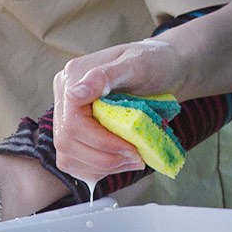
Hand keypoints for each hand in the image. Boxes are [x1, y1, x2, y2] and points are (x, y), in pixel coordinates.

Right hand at [51, 38, 191, 186]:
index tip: (132, 150)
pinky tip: (120, 162)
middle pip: (66, 142)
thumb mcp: (136, 64)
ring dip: (101, 167)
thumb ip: (105, 77)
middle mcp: (65, 97)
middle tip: (136, 159)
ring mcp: (68, 116)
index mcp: (73, 77)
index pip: (72, 123)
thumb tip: (73, 94)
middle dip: (103, 158)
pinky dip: (98, 168)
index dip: (100, 142)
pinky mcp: (78, 133)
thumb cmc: (154, 62)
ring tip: (132, 161)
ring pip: (68, 157)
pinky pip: (76, 162)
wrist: (166, 68)